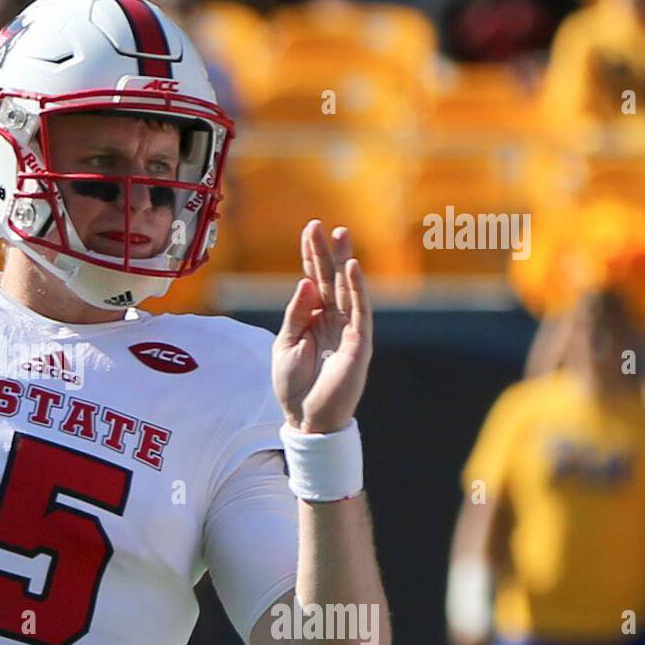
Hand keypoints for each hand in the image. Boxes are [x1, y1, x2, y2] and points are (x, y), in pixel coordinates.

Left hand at [272, 220, 372, 433]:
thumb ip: (296, 314)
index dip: (311, 256)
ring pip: (347, 290)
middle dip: (328, 252)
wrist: (306, 419)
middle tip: (324, 225)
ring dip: (344, 262)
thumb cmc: (294, 385)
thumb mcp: (285, 344)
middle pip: (331, 279)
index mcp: (314, 319)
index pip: (314, 280)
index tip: (309, 229)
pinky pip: (359, 312)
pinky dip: (357, 290)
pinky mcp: (358, 344)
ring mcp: (347, 330)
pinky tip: (352, 269)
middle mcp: (332, 320)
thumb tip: (305, 281)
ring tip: (342, 235)